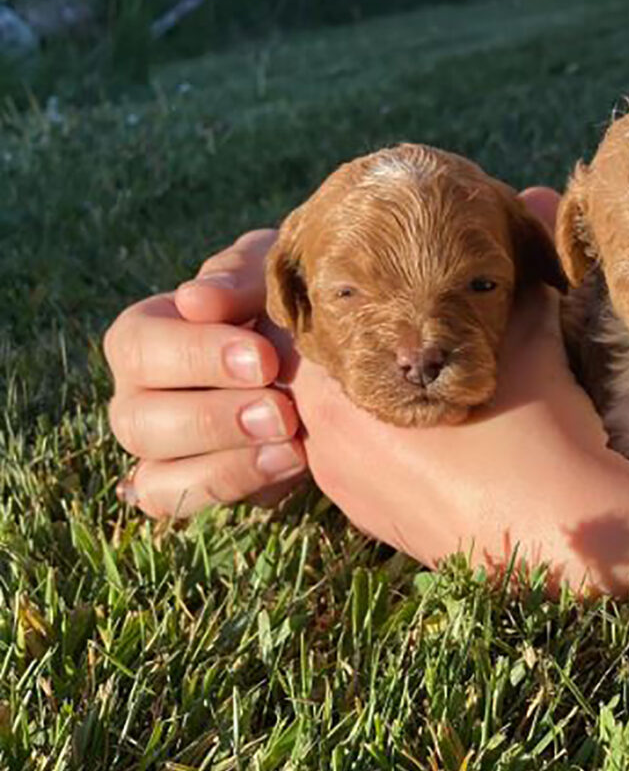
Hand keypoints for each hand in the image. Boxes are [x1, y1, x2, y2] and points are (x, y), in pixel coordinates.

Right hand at [104, 230, 307, 516]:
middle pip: (135, 420)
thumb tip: (194, 301)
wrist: (351, 347)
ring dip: (224, 461)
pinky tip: (291, 462)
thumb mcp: (278, 267)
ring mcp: (167, 449)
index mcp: (151, 333)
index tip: (263, 358)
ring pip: (155, 473)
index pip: (136, 347)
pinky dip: (233, 486)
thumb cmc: (298, 293)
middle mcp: (144, 394)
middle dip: (211, 419)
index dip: (194, 356)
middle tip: (281, 411)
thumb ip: (241, 277)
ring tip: (292, 442)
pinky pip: (184, 503)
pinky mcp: (201, 485)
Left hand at [283, 189, 628, 594]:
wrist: (562, 535)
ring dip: (375, 402)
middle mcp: (323, 439)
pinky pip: (365, 469)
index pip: (317, 322)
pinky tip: (438, 442)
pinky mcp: (372, 525)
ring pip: (346, 423)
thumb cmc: (537, 427)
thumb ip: (515, 262)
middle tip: (415, 337)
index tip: (393, 296)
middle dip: (367, 352)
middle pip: (328, 374)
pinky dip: (388, 449)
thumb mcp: (526, 330)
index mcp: (337, 383)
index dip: (357, 302)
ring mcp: (345, 489)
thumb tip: (531, 194)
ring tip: (428, 388)